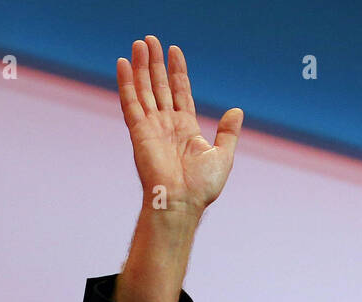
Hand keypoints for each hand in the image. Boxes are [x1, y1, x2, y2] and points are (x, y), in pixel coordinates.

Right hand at [117, 36, 242, 217]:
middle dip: (155, 63)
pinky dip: (127, 83)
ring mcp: (152, 126)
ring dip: (141, 66)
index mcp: (186, 128)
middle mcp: (167, 124)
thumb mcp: (223, 155)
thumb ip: (228, 132)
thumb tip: (237, 110)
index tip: (175, 51)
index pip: (179, 92)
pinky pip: (130, 103)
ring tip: (139, 44)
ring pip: (144, 89)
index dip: (177, 72)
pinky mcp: (139, 131)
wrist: (182, 201)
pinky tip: (125, 64)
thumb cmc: (202, 186)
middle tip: (151, 40)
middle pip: (159, 86)